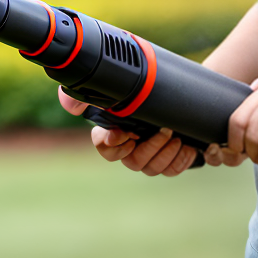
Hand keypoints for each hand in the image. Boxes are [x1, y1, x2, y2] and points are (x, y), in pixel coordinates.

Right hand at [57, 87, 198, 176]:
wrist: (171, 92)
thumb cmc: (139, 90)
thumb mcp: (117, 87)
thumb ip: (86, 94)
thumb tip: (70, 106)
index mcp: (114, 134)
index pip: (105, 148)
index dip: (113, 143)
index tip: (124, 132)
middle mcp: (129, 150)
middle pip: (134, 162)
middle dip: (151, 147)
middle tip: (165, 130)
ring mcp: (149, 157)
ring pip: (154, 169)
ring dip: (167, 154)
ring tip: (176, 136)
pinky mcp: (169, 160)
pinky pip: (173, 170)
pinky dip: (181, 160)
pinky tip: (188, 147)